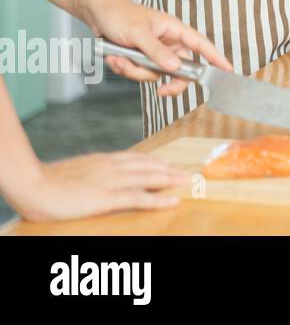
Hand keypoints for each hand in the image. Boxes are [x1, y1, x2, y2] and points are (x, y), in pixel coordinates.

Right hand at [10, 152, 185, 221]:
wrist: (33, 184)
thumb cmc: (47, 180)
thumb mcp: (75, 170)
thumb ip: (91, 170)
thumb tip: (97, 175)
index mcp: (103, 160)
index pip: (137, 159)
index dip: (155, 162)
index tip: (169, 163)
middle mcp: (112, 167)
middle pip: (148, 167)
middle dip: (170, 170)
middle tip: (186, 172)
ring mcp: (111, 181)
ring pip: (149, 179)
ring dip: (171, 181)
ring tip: (186, 183)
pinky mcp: (107, 198)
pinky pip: (139, 198)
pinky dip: (158, 200)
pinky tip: (172, 201)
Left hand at [88, 0, 232, 96]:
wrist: (97, 14)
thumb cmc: (120, 15)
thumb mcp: (138, 33)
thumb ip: (157, 52)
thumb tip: (175, 68)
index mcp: (174, 30)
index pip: (201, 45)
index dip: (216, 58)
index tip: (228, 70)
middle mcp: (167, 43)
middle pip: (179, 70)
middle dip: (166, 81)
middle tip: (161, 92)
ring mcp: (154, 53)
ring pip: (155, 75)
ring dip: (135, 71)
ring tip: (119, 58)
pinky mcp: (141, 60)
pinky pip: (139, 74)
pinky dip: (126, 69)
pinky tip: (115, 57)